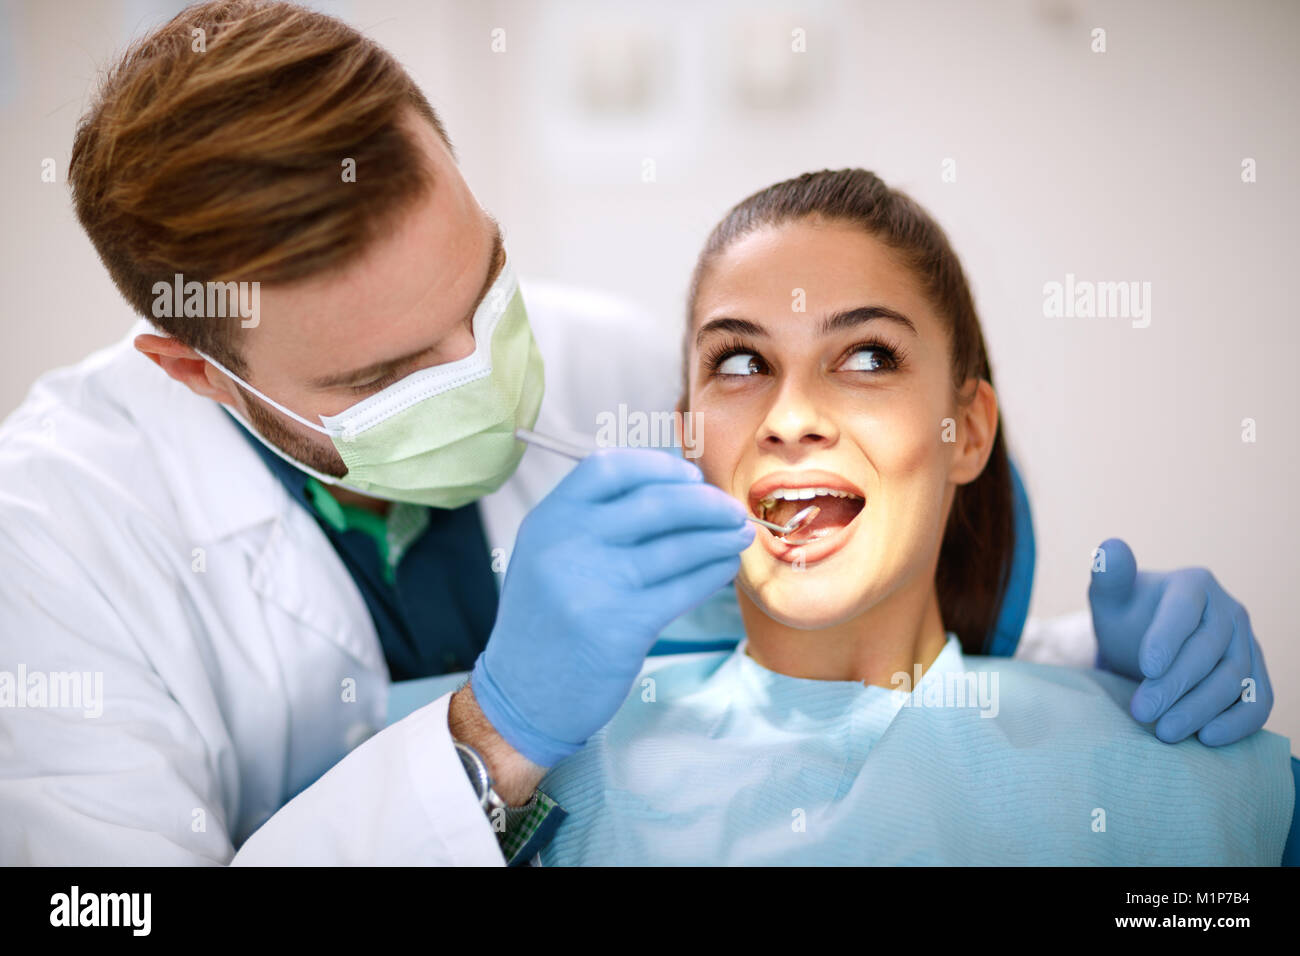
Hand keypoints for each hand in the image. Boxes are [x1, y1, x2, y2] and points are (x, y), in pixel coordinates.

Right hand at [470, 448, 752, 766]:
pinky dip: (712, 572)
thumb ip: (594, 521)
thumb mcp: (548, 555)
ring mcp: (595, 585)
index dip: (657, 466)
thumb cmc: (547, 620)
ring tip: (739, 534)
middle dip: (706, 502)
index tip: (689, 477)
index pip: (608, 467)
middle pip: (656, 502)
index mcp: (548, 519)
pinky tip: (723, 568)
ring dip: (720, 536)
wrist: (522, 695)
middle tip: (732, 509)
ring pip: (679, 546)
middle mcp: (567, 545)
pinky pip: (684, 587)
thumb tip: (679, 488)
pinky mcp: (623, 626)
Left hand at [1088, 537, 1272, 744]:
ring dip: (1200, 709)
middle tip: (1142, 713)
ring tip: (1164, 732)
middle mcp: (1229, 610)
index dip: (1168, 639)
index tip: (1145, 667)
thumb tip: (1109, 549)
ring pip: (1234, 679)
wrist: (1147, 642)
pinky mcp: (1255, 675)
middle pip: (1209, 651)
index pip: (1185, 610)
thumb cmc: (1126, 616)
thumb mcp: (1110, 596)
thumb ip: (1108, 575)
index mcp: (1194, 584)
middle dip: (1175, 685)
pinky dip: (1238, 722)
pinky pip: (1258, 701)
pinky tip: (1207, 738)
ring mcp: (1247, 643)